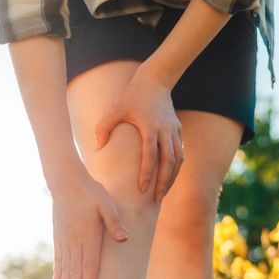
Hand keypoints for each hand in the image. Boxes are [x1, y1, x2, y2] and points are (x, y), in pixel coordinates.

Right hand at [49, 164, 129, 278]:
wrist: (66, 182)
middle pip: (75, 273)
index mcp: (88, 237)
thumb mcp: (107, 204)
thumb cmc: (91, 192)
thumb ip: (114, 222)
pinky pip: (58, 261)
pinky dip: (58, 275)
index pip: (88, 266)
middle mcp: (74, 242)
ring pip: (66, 270)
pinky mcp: (59, 238)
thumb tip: (124, 238)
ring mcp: (64, 241)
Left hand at [93, 67, 184, 201]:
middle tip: (157, 199)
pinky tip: (169, 177)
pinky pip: (180, 152)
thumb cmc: (131, 95)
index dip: (147, 173)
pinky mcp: (178, 129)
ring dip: (172, 177)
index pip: (150, 155)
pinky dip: (175, 167)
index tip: (142, 189)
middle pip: (168, 161)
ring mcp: (174, 130)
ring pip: (178, 159)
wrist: (156, 79)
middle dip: (163, 182)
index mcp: (149, 126)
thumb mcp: (114, 109)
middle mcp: (165, 130)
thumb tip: (97, 148)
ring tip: (163, 193)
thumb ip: (103, 128)